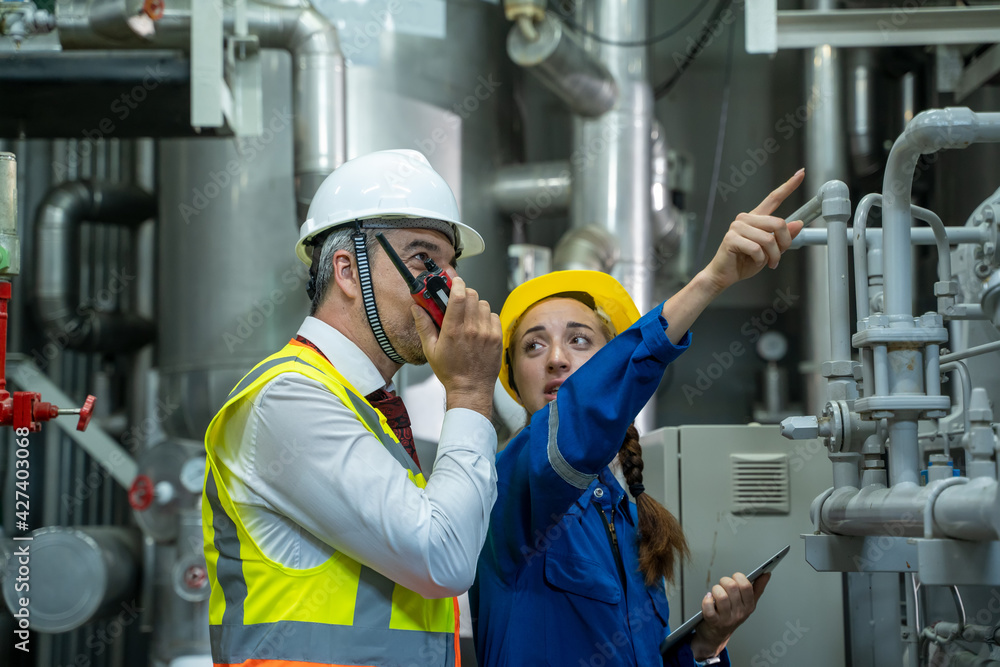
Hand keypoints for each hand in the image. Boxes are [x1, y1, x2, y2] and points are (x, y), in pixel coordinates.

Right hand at [412, 276, 501, 417]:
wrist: (471, 389)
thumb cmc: (450, 372)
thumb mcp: (430, 350)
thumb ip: (423, 325)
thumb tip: (416, 308)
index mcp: (454, 330)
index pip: (458, 296)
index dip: (456, 284)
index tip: (453, 281)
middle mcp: (472, 329)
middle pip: (472, 295)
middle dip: (464, 294)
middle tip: (457, 301)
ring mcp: (487, 333)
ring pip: (483, 304)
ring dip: (475, 305)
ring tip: (468, 317)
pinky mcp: (496, 338)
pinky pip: (493, 315)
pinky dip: (486, 317)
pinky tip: (478, 326)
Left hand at [690, 572, 769, 660]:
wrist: (716, 635)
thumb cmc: (731, 615)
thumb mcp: (747, 604)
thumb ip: (757, 588)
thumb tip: (766, 574)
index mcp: (749, 606)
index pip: (747, 586)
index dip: (739, 577)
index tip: (735, 578)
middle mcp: (739, 613)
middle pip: (732, 587)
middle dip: (725, 581)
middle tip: (722, 585)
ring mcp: (727, 619)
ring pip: (721, 596)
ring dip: (715, 589)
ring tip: (715, 592)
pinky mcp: (714, 622)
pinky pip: (709, 608)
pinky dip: (707, 600)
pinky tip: (708, 598)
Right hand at [702, 169, 805, 292]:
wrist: (724, 275)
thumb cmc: (744, 262)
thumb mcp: (770, 250)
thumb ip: (783, 237)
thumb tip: (798, 224)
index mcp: (755, 218)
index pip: (773, 198)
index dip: (788, 186)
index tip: (800, 174)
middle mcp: (746, 219)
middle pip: (778, 223)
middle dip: (783, 244)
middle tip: (777, 258)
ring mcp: (737, 227)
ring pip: (769, 239)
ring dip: (772, 255)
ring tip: (766, 262)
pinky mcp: (731, 238)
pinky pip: (756, 248)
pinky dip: (759, 259)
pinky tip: (753, 261)